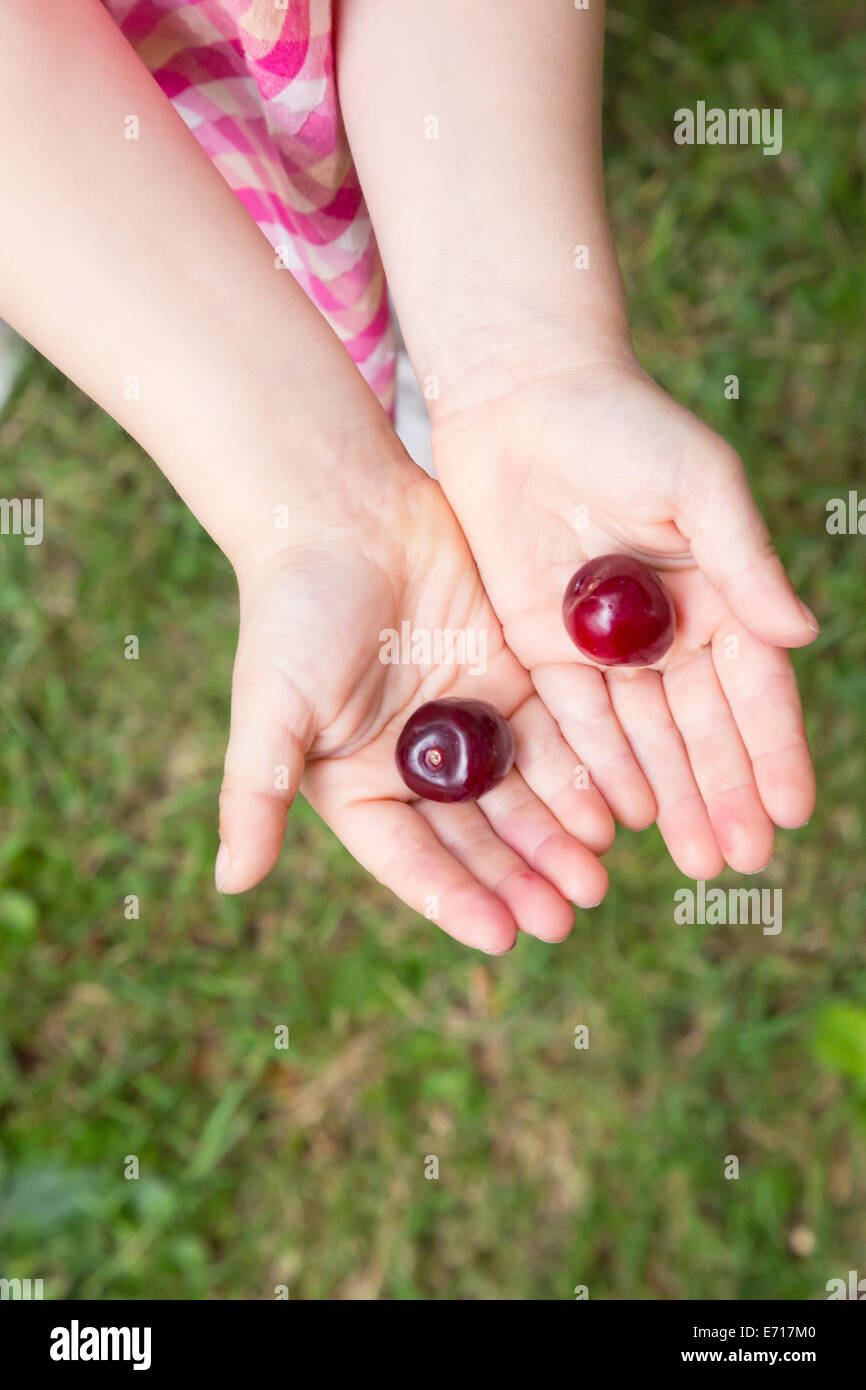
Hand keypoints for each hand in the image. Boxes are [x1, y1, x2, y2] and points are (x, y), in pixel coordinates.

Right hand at [216, 442, 609, 951]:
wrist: (344, 504)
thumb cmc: (293, 607)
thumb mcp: (271, 707)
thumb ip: (257, 793)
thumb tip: (229, 884)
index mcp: (358, 783)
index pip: (411, 859)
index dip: (455, 899)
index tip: (503, 936)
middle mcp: (415, 764)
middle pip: (478, 838)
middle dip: (521, 877)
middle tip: (568, 915)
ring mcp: (467, 721)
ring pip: (523, 795)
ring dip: (559, 838)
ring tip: (598, 877)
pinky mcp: (512, 676)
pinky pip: (553, 736)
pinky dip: (581, 773)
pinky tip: (615, 806)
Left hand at [432, 355, 817, 878]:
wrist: (521, 398)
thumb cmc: (623, 426)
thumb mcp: (699, 485)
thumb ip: (746, 563)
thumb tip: (801, 635)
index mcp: (718, 594)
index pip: (754, 690)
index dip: (772, 751)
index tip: (788, 813)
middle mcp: (666, 631)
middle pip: (700, 730)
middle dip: (722, 794)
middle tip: (737, 862)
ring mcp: (603, 646)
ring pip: (643, 739)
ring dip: (670, 797)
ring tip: (693, 859)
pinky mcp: (542, 647)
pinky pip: (574, 720)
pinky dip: (599, 767)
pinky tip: (621, 817)